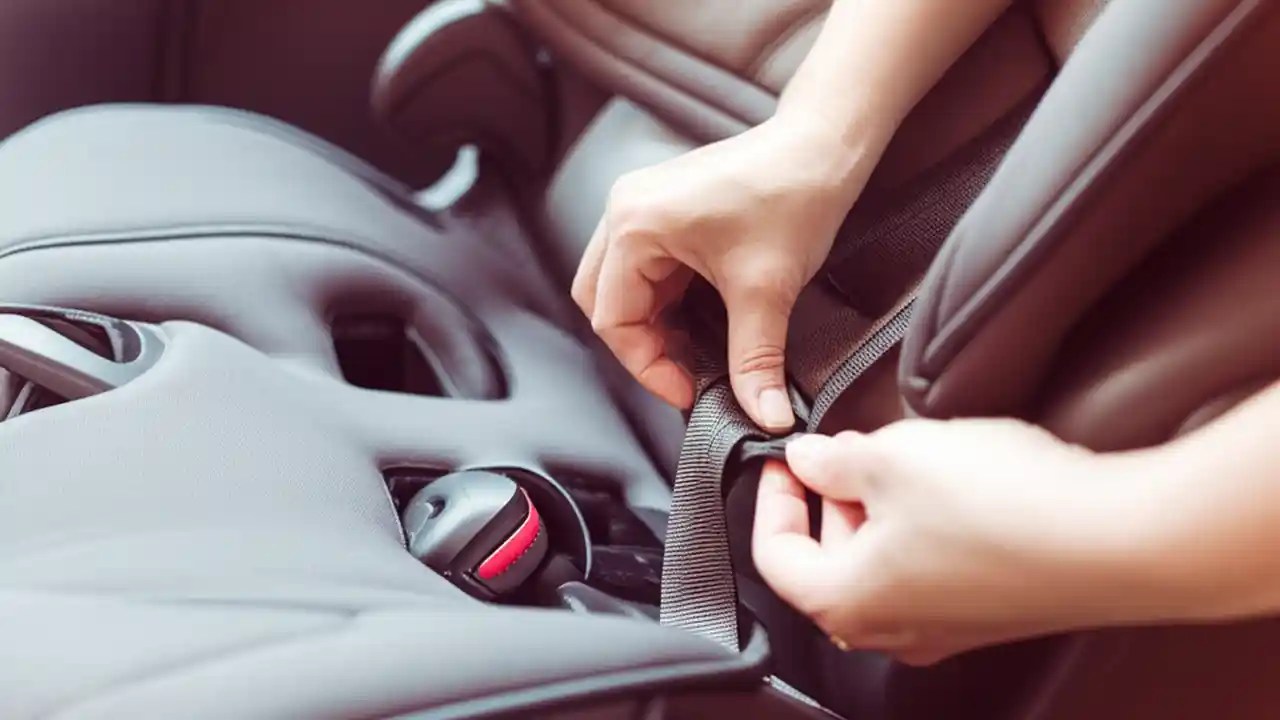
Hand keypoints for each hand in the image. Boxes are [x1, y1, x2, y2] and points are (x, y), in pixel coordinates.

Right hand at [572, 115, 875, 430]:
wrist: (824, 145)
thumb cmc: (793, 193)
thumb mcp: (768, 290)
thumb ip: (756, 361)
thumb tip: (765, 418)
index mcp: (634, 224)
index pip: (612, 318)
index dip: (647, 366)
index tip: (688, 390)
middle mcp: (625, 209)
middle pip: (602, 301)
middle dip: (641, 346)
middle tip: (683, 374)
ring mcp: (642, 204)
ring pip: (620, 286)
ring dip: (652, 323)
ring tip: (695, 349)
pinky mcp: (664, 206)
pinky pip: (643, 266)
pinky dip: (664, 300)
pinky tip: (700, 318)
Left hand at [752, 419, 1156, 665]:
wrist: (1118, 539)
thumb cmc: (1003, 508)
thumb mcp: (893, 458)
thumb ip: (836, 461)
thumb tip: (809, 460)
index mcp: (848, 602)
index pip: (776, 557)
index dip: (772, 499)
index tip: (785, 461)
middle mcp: (893, 630)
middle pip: (829, 565)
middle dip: (831, 503)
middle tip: (847, 454)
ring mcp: (947, 628)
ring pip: (884, 567)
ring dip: (880, 513)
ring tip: (907, 460)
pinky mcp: (992, 612)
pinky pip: (934, 570)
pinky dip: (924, 527)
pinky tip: (953, 485)